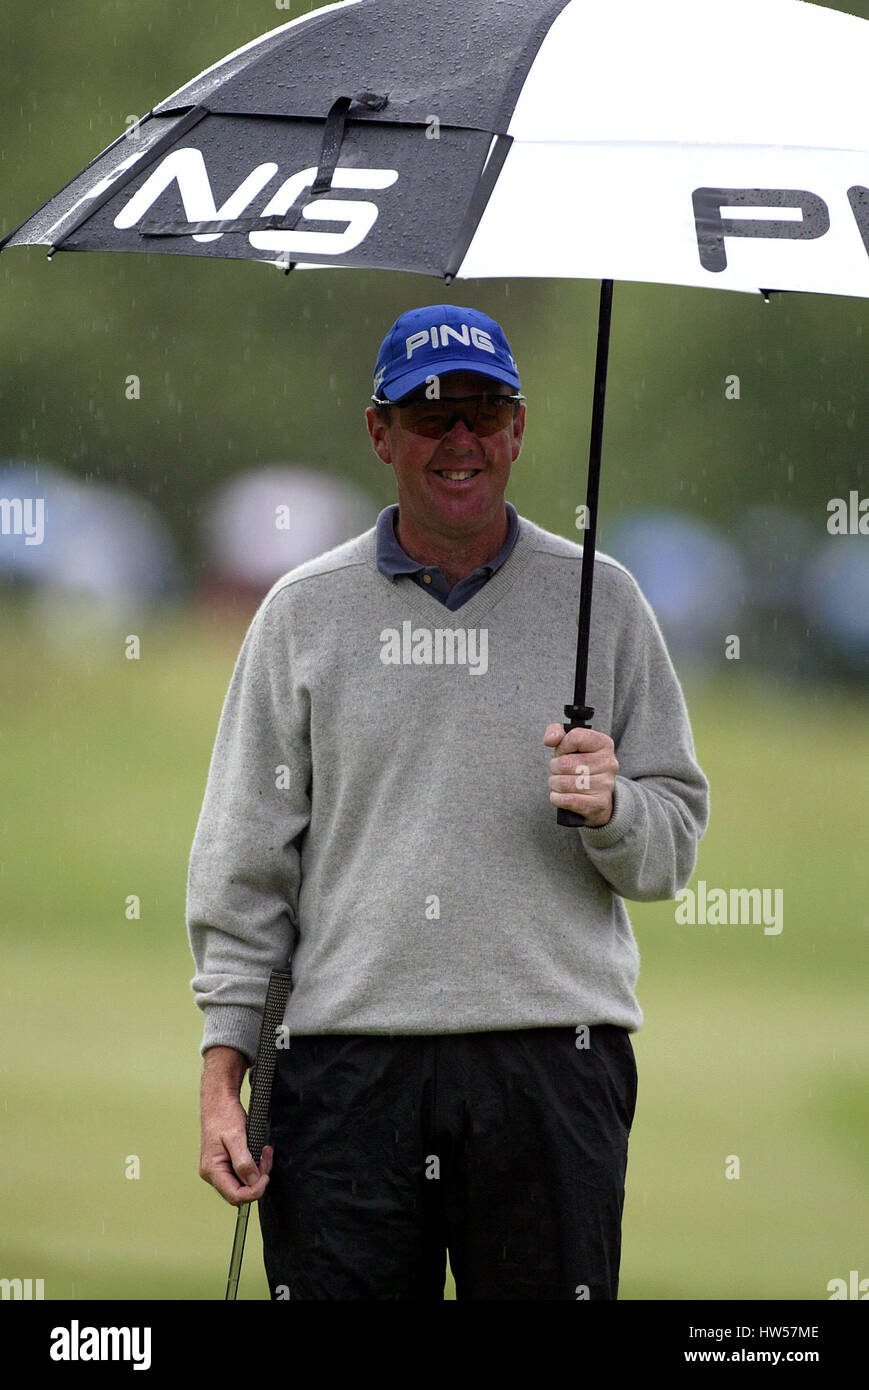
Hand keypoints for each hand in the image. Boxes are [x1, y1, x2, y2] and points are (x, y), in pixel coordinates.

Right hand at [199, 1047, 272, 1206]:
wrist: (219, 1102)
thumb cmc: (224, 1116)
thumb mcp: (236, 1137)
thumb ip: (244, 1162)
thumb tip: (253, 1182)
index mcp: (212, 1170)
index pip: (234, 1196)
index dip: (253, 1191)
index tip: (266, 1176)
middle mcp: (213, 1173)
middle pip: (239, 1192)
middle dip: (257, 1180)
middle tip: (266, 1158)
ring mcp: (218, 1169)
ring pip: (243, 1183)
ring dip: (258, 1171)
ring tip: (265, 1152)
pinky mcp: (225, 1163)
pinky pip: (242, 1173)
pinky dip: (254, 1165)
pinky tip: (259, 1152)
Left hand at [544, 723, 617, 827]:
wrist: (597, 797)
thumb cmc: (580, 766)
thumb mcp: (570, 745)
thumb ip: (557, 733)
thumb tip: (550, 740)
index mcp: (604, 743)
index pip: (575, 738)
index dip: (562, 746)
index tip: (563, 752)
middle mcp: (609, 763)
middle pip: (565, 763)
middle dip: (554, 767)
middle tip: (559, 770)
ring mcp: (605, 784)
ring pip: (563, 783)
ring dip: (554, 784)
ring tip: (560, 783)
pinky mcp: (599, 803)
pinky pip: (567, 800)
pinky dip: (557, 798)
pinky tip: (560, 795)